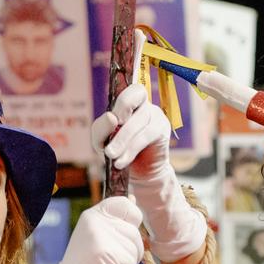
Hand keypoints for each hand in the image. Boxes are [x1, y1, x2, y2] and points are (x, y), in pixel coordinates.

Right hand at [0, 198, 144, 263]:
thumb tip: (134, 200)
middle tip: (115, 261)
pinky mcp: (108, 251)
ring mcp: (102, 234)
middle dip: (132, 251)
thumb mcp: (98, 237)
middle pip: (134, 230)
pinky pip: (132, 263)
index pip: (125, 204)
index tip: (123, 237)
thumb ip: (114, 222)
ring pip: (136, 248)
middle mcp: (97, 219)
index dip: (131, 221)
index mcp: (94, 214)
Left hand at [92, 85, 206, 263]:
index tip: (113, 119)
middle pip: (136, 97)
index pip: (131, 89)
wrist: (137, 174)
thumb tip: (111, 117)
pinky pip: (146, 137)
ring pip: (139, 121)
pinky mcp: (162, 132)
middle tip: (110, 138)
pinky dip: (130, 150)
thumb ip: (101, 128)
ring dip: (122, 140)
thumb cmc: (118, 151)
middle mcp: (145, 105)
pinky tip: (120, 162)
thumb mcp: (102, 141)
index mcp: (129, 102)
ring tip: (111, 156)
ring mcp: (156, 116)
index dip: (124, 100)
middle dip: (122, 113)